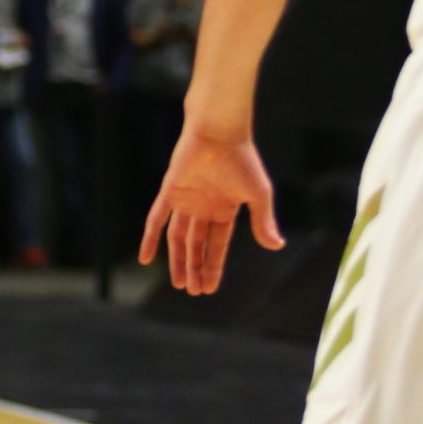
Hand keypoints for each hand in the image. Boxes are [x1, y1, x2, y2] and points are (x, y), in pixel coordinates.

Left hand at [139, 121, 284, 296]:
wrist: (219, 131)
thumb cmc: (242, 160)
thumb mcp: (258, 195)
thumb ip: (263, 221)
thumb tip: (277, 246)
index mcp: (225, 209)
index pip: (218, 244)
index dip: (214, 266)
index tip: (211, 289)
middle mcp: (204, 207)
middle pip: (197, 244)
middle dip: (196, 268)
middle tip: (194, 292)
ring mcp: (186, 199)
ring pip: (178, 236)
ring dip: (177, 260)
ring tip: (179, 284)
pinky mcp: (170, 190)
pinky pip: (157, 217)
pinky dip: (150, 237)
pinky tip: (145, 258)